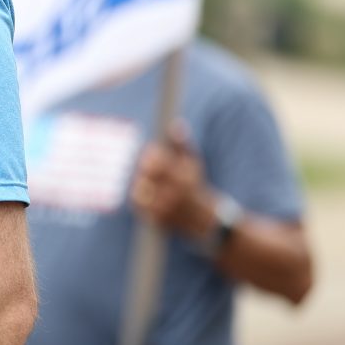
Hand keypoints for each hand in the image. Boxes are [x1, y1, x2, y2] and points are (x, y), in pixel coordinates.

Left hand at [129, 122, 215, 239]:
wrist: (205, 220)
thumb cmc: (196, 185)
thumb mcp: (194, 163)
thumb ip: (182, 144)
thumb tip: (175, 124)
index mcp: (183, 176)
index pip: (156, 160)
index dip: (150, 156)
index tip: (151, 155)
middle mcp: (174, 193)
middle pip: (145, 174)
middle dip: (145, 170)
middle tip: (146, 168)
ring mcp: (165, 208)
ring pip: (139, 190)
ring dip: (141, 184)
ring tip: (148, 182)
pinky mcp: (157, 220)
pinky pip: (139, 206)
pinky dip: (140, 199)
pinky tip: (148, 195)